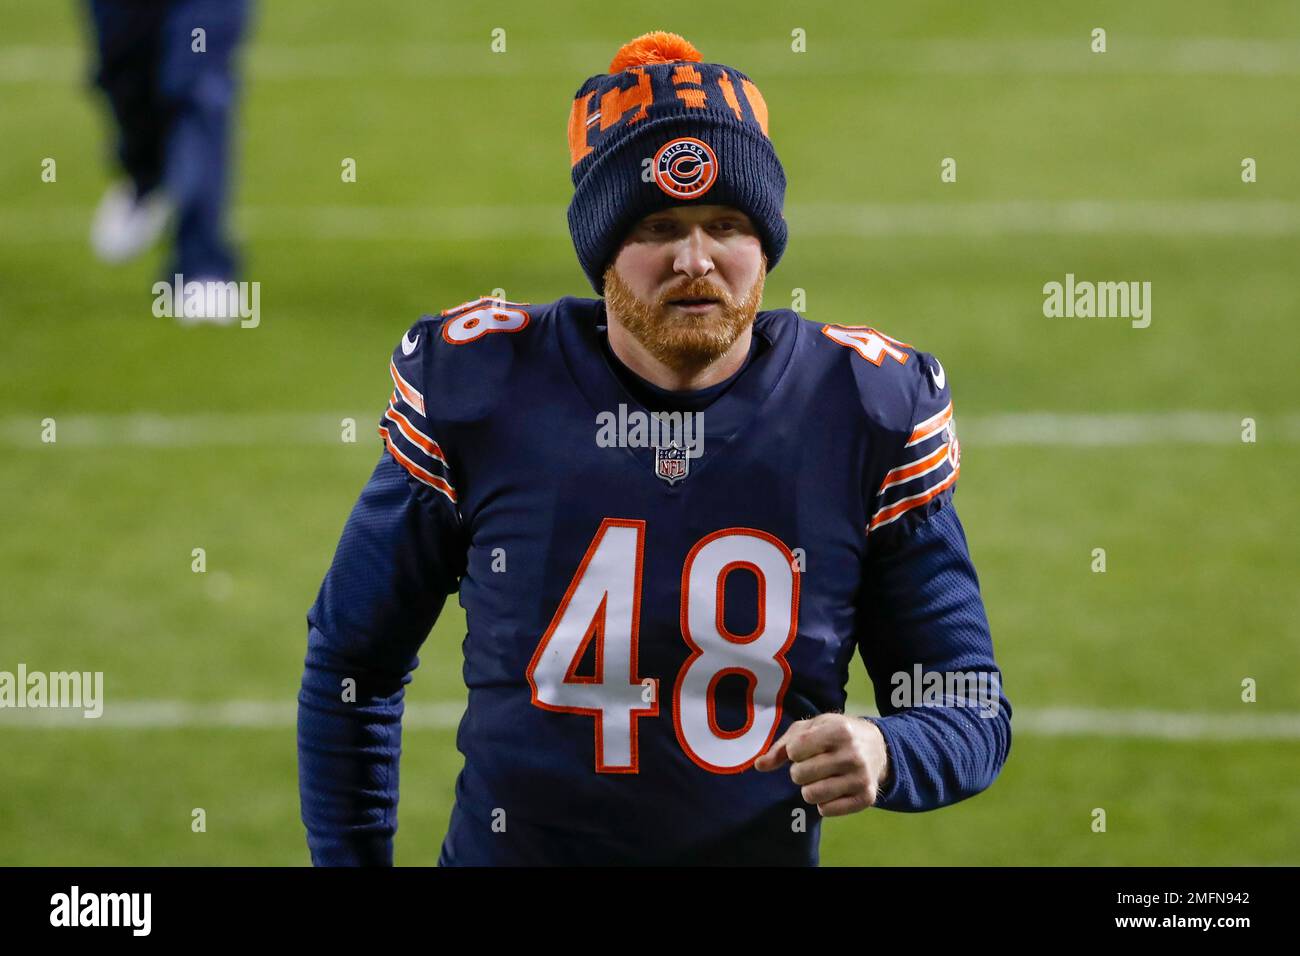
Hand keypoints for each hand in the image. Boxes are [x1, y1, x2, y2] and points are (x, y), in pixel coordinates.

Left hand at [754, 714, 890, 815]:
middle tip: (814, 765)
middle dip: (800, 771)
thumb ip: (781, 747)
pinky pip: (826, 810)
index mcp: (838, 731)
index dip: (795, 751)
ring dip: (809, 788)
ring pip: (811, 796)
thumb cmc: (835, 734)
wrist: (878, 747)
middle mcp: (852, 755)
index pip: (795, 750)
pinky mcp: (866, 798)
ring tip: (821, 778)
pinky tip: (834, 789)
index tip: (806, 748)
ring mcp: (861, 778)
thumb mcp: (810, 729)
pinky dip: (824, 803)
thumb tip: (759, 766)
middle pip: (799, 775)